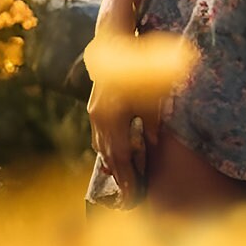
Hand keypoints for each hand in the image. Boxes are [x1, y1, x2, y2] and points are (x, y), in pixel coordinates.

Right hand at [87, 12, 148, 196]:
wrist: (113, 46)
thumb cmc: (139, 71)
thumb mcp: (152, 99)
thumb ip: (151, 126)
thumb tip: (152, 148)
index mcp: (112, 119)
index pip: (120, 158)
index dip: (127, 179)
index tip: (134, 197)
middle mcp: (99, 120)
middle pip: (109, 157)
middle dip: (120, 178)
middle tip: (129, 199)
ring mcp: (94, 114)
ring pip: (102, 148)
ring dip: (113, 165)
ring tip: (123, 183)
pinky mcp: (95, 109)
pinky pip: (100, 136)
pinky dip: (108, 150)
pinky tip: (113, 159)